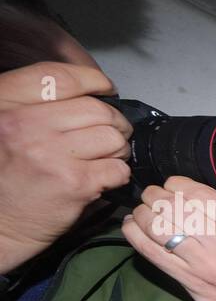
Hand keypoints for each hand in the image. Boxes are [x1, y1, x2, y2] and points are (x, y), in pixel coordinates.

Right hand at [0, 62, 130, 271]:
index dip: (91, 79)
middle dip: (114, 122)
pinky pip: (118, 168)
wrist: (2, 223)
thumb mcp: (8, 125)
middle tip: (113, 134)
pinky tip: (103, 179)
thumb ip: (39, 104)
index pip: (58, 77)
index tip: (106, 89)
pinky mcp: (75, 182)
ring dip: (118, 148)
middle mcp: (24, 124)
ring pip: (112, 137)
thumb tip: (92, 92)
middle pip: (95, 108)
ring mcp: (51, 153)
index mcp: (6, 103)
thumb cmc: (9, 174)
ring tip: (107, 158)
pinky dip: (119, 174)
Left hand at [120, 177, 215, 300]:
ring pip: (158, 227)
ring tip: (143, 210)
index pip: (201, 195)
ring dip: (143, 213)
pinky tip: (133, 226)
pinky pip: (151, 252)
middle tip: (153, 195)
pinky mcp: (187, 280)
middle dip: (156, 195)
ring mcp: (202, 264)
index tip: (174, 185)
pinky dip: (135, 234)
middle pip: (174, 207)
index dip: (178, 184)